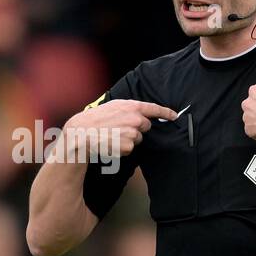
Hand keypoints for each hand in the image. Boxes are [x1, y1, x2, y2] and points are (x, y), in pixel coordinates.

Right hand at [62, 99, 179, 160]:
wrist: (81, 133)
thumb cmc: (95, 119)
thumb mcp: (112, 106)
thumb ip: (129, 108)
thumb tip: (142, 114)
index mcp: (131, 106)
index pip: (154, 109)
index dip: (166, 113)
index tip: (174, 116)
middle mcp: (135, 119)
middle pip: (146, 126)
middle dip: (137, 128)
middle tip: (119, 128)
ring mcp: (132, 133)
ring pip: (137, 138)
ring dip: (128, 138)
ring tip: (112, 135)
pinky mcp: (128, 146)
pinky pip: (130, 148)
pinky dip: (122, 148)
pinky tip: (111, 143)